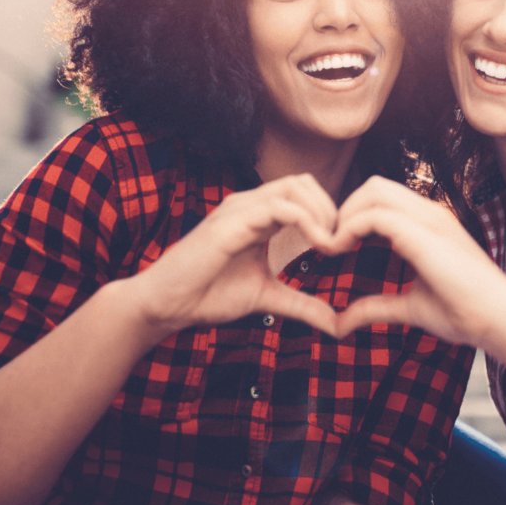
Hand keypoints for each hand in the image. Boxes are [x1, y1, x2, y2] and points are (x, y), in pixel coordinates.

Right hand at [131, 174, 341, 339]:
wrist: (166, 304)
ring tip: (328, 246)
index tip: (339, 247)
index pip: (303, 193)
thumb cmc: (208, 295)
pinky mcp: (231, 222)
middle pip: (303, 182)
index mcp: (258, 216)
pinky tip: (316, 246)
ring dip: (321, 213)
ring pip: (294, 187)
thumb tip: (337, 323)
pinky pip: (278, 207)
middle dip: (330, 209)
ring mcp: (239, 210)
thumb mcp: (267, 297)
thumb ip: (302, 304)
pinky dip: (306, 221)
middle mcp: (249, 205)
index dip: (328, 214)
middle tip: (337, 244)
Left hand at [317, 177, 505, 347]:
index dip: (355, 216)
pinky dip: (349, 228)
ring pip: (373, 191)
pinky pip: (374, 215)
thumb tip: (340, 323)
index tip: (337, 247)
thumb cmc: (465, 313)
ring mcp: (428, 219)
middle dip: (346, 208)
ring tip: (331, 246)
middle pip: (374, 186)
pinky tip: (338, 250)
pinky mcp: (422, 234)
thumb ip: (376, 308)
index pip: (384, 198)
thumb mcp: (410, 308)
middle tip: (330, 243)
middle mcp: (430, 213)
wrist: (500, 319)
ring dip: (344, 215)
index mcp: (430, 224)